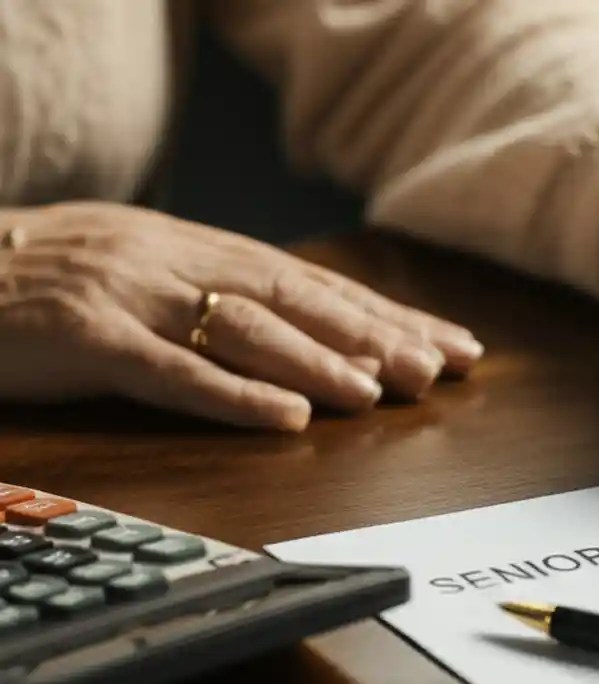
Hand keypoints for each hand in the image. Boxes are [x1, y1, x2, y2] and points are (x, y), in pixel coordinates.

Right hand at [0, 202, 483, 430]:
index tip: (448, 343)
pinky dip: (234, 396)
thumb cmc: (47, 278)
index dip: (386, 314)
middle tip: (440, 367)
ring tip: (383, 390)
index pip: (313, 283)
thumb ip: (217, 292)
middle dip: (376, 334)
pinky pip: (170, 371)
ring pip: (245, 328)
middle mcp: (176, 260)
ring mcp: (130, 293)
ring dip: (321, 361)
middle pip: (297, 298)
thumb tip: (310, 329)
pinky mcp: (83, 334)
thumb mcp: (145, 270)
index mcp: (195, 246)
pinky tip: (290, 418)